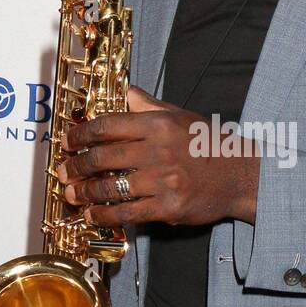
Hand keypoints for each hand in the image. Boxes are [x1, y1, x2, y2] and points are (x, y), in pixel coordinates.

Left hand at [56, 85, 260, 227]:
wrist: (241, 175)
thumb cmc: (208, 143)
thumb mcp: (181, 116)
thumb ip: (150, 106)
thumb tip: (127, 92)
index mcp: (158, 125)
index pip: (107, 126)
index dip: (80, 135)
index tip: (68, 142)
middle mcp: (158, 151)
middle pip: (102, 158)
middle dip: (76, 166)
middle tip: (64, 172)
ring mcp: (163, 181)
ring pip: (110, 188)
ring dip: (85, 193)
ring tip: (73, 195)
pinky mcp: (168, 207)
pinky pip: (127, 212)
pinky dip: (104, 215)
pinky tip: (93, 215)